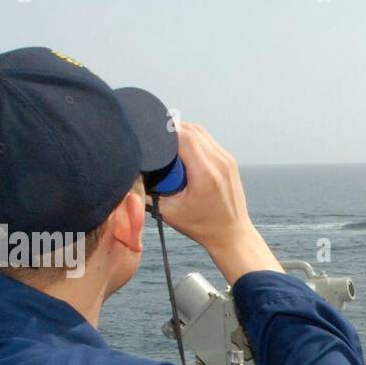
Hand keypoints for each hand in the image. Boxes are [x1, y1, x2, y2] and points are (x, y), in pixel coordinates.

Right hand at [154, 122, 282, 282]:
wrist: (232, 235)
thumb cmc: (202, 226)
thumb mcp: (169, 212)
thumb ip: (150, 193)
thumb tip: (133, 176)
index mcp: (205, 173)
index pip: (183, 136)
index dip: (164, 130)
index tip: (150, 133)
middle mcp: (219, 162)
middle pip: (192, 129)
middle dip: (171, 130)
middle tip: (156, 139)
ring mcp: (227, 160)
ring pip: (201, 132)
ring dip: (183, 132)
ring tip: (167, 143)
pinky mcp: (229, 162)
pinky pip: (209, 140)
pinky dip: (194, 139)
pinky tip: (183, 148)